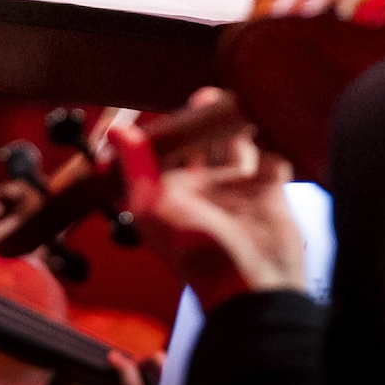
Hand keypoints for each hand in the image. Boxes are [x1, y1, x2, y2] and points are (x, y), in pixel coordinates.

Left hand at [128, 91, 304, 311]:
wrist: (254, 286)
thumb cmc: (199, 255)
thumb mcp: (156, 209)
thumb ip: (137, 167)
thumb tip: (115, 132)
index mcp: (172, 192)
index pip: (166, 149)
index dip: (168, 127)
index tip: (172, 106)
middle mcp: (203, 189)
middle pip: (203, 141)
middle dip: (205, 118)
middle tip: (209, 98)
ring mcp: (237, 189)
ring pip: (236, 144)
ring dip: (236, 125)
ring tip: (237, 105)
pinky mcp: (269, 191)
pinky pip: (269, 157)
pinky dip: (270, 143)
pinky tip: (267, 129)